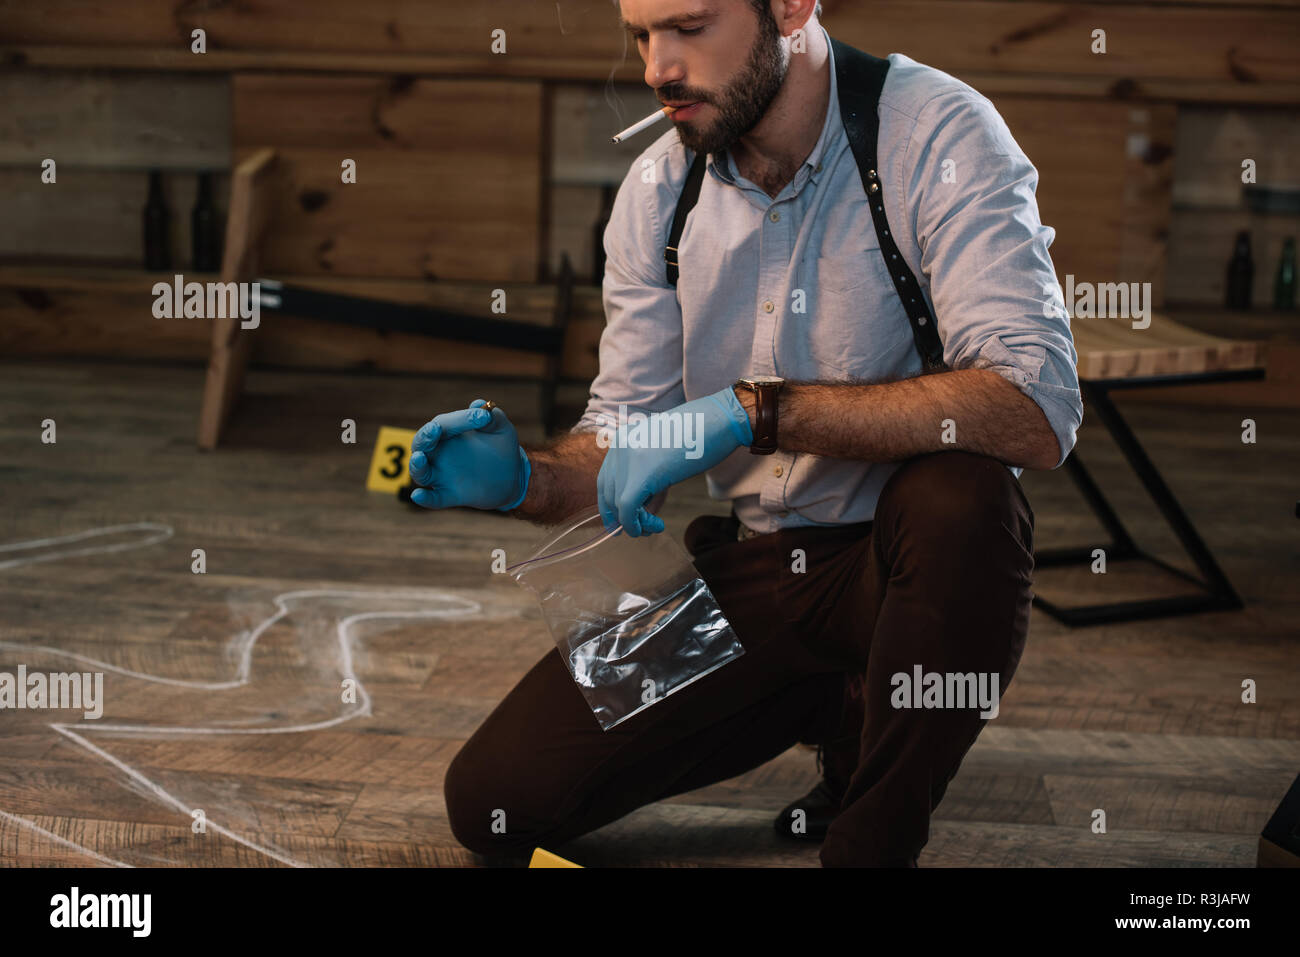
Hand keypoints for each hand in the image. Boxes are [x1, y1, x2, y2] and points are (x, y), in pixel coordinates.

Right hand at [408, 399, 529, 510]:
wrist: (512, 476)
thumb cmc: (501, 447)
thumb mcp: (501, 430)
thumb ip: (493, 417)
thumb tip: (480, 405)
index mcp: (448, 433)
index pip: (445, 423)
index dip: (462, 419)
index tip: (484, 417)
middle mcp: (439, 453)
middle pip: (421, 444)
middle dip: (425, 437)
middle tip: (435, 430)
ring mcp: (442, 475)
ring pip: (420, 472)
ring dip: (416, 466)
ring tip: (420, 458)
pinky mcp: (450, 495)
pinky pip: (433, 499)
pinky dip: (425, 499)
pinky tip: (418, 496)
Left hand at [597, 387, 752, 535]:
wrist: (720, 420)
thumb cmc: (699, 437)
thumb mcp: (663, 457)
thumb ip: (647, 481)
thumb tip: (638, 516)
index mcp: (623, 439)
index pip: (605, 480)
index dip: (610, 506)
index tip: (620, 523)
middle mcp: (620, 447)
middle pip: (608, 494)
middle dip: (624, 517)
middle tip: (644, 529)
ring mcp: (629, 460)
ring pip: (617, 504)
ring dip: (634, 523)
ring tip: (654, 526)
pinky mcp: (642, 474)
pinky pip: (627, 508)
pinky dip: (636, 525)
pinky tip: (655, 526)